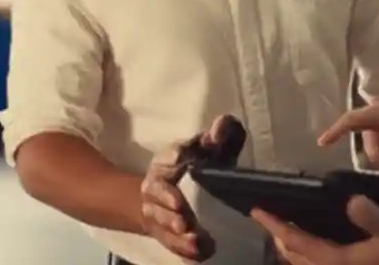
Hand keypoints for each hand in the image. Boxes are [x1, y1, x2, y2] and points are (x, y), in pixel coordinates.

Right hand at [139, 115, 237, 259]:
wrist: (176, 194)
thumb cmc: (201, 165)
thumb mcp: (214, 147)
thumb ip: (222, 133)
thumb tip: (220, 128)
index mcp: (167, 161)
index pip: (167, 156)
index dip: (172, 156)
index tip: (180, 158)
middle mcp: (155, 185)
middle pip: (156, 191)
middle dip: (167, 199)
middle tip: (181, 209)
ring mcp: (156, 211)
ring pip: (159, 219)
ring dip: (173, 227)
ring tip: (193, 236)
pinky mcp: (163, 233)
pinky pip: (169, 242)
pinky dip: (183, 247)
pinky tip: (202, 251)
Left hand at [252, 196, 378, 264]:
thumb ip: (373, 217)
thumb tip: (351, 201)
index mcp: (339, 261)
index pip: (296, 242)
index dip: (274, 225)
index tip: (256, 210)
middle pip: (296, 256)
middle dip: (280, 237)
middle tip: (267, 217)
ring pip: (308, 264)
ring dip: (293, 248)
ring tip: (286, 229)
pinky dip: (310, 255)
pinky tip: (318, 243)